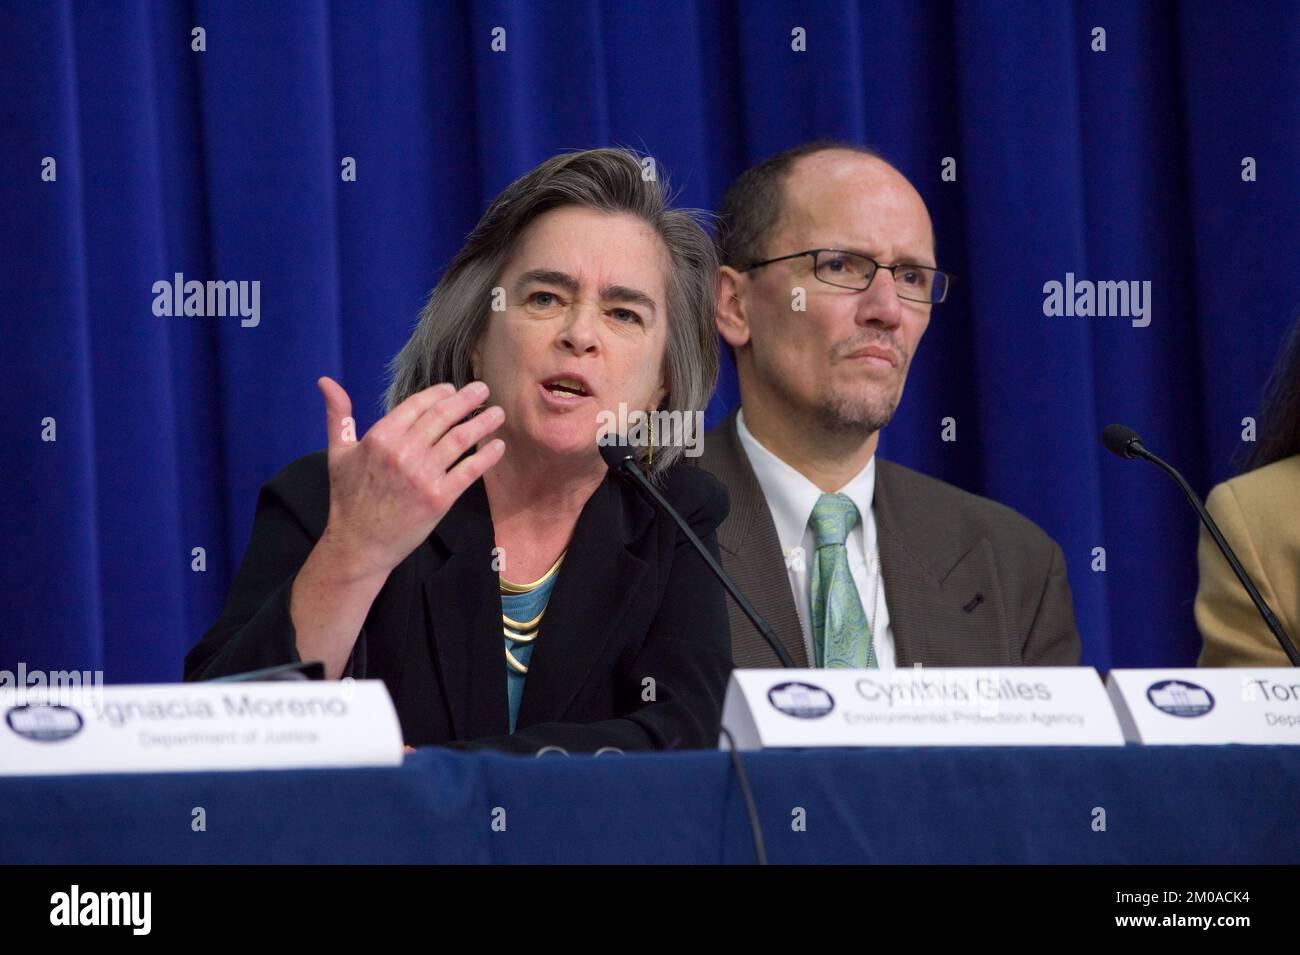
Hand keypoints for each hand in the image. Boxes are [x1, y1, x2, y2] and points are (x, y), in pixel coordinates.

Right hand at [316, 376, 505, 580]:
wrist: (359, 544)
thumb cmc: (348, 498)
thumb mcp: (338, 453)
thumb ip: (338, 416)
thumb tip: (325, 381)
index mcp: (380, 437)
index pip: (418, 404)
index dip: (440, 393)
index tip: (454, 390)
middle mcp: (402, 452)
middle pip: (443, 416)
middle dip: (468, 399)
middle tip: (484, 389)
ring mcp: (422, 475)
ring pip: (460, 440)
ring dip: (483, 423)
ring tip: (498, 414)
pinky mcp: (438, 498)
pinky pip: (469, 470)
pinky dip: (487, 456)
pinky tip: (498, 446)